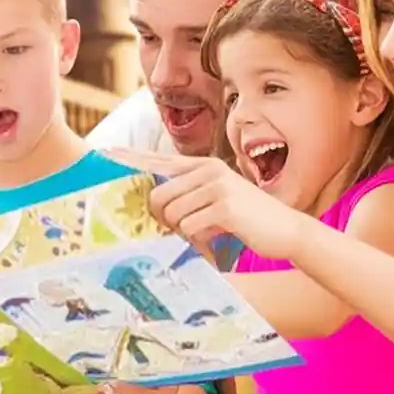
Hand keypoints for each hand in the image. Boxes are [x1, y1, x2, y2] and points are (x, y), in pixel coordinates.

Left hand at [101, 148, 308, 260]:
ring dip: (183, 230)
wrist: (287, 230)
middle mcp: (207, 170)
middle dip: (161, 217)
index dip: (130, 158)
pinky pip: (189, 226)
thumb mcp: (217, 200)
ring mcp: (216, 186)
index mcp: (203, 166)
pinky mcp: (224, 205)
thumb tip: (156, 205)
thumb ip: (189, 196)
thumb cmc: (249, 220)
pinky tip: (218, 235)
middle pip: (158, 193)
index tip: (106, 154)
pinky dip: (198, 238)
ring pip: (172, 212)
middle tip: (180, 228)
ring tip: (206, 231)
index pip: (158, 159)